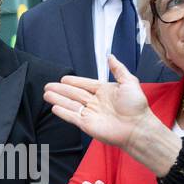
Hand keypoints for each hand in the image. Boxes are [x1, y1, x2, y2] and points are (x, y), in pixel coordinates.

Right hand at [44, 55, 160, 151]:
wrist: (137, 127)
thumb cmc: (136, 106)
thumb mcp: (129, 82)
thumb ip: (118, 69)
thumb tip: (110, 56)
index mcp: (104, 91)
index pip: (85, 84)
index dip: (74, 81)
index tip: (63, 79)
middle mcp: (95, 102)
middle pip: (74, 94)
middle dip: (60, 90)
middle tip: (47, 86)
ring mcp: (90, 114)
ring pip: (70, 104)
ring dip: (58, 99)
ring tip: (46, 94)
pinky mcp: (87, 125)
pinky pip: (72, 117)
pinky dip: (63, 112)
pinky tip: (54, 107)